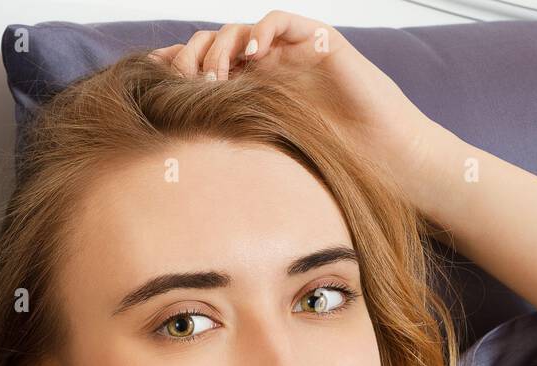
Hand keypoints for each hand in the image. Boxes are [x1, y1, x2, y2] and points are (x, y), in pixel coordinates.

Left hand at [147, 10, 450, 199]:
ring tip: (211, 77)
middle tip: (179, 83)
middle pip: (214, 46)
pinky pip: (280, 22)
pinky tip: (247, 56)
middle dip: (190, 58)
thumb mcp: (266, 165)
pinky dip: (259, 31)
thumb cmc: (336, 172)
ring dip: (219, 47)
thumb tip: (174, 172)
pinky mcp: (318, 43)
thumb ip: (229, 153)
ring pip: (241, 31)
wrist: (389, 164)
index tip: (147, 83)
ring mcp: (291, 55)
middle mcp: (268, 73)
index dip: (174, 70)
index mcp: (251, 98)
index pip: (203, 72)